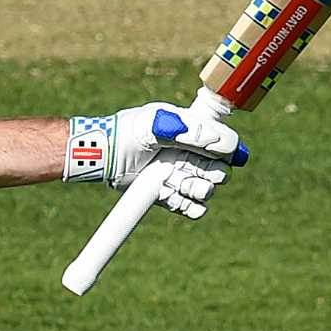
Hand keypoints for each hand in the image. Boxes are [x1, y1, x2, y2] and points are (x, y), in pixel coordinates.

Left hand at [67, 93, 250, 216]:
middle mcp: (189, 154)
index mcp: (192, 132)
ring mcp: (179, 176)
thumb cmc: (127, 132)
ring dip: (200, 190)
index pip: (224, 141)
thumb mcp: (155, 122)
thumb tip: (215, 139)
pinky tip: (183, 201)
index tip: (219, 152)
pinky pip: (190, 207)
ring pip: (206, 189)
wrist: (102, 156)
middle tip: (198, 171)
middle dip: (216, 173)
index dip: (228, 148)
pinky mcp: (167, 195)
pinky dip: (192, 208)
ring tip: (180, 183)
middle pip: (220, 169)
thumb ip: (185, 128)